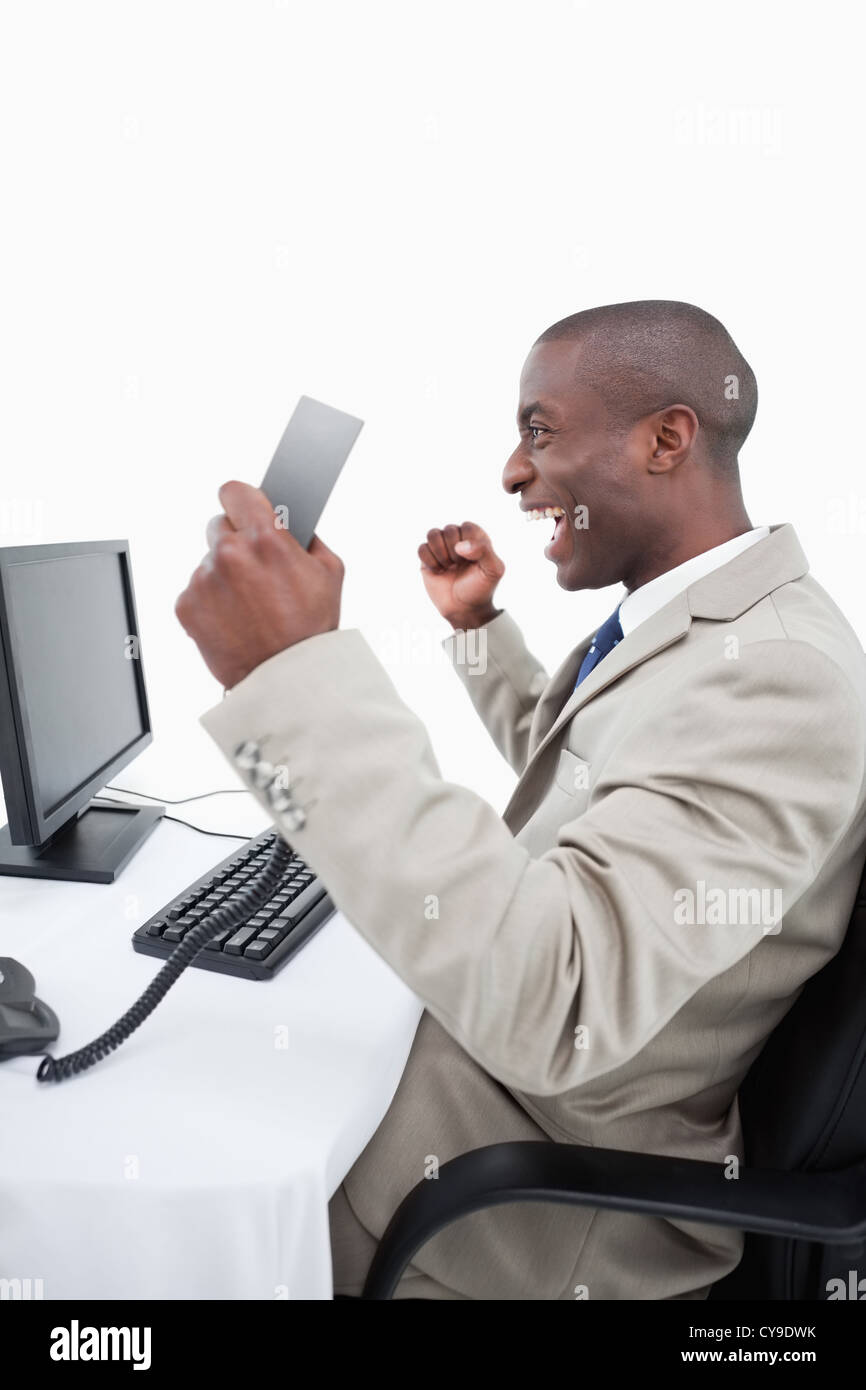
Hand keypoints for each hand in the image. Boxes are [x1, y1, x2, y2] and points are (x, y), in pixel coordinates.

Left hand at [175, 480, 344, 688]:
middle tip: (256, 568)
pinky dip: (211, 601)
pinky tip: (234, 619)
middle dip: (236, 540)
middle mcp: (228, 553)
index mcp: (264, 538)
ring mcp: (203, 580)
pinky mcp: (186, 605)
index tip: (246, 507)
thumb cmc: (311, 629)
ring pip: (208, 562)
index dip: (243, 500)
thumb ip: (306, 537)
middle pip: (220, 526)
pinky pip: (196, 591)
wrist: (286, 680)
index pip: (235, 490)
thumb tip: (291, 522)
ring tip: (249, 604)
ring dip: (224, 575)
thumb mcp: (329, 572)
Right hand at [418, 522, 504, 629]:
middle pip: (448, 530)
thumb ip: (484, 551)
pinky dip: (429, 561)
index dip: (467, 545)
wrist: (464, 609)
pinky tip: (438, 571)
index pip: (467, 526)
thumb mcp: (493, 570)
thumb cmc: (481, 588)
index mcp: (476, 537)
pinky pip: (422, 548)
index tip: (471, 561)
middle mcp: (458, 539)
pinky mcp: (428, 558)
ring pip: (432, 534)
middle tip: (458, 566)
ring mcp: (442, 548)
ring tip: (447, 567)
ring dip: (440, 553)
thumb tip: (460, 546)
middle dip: (453, 552)